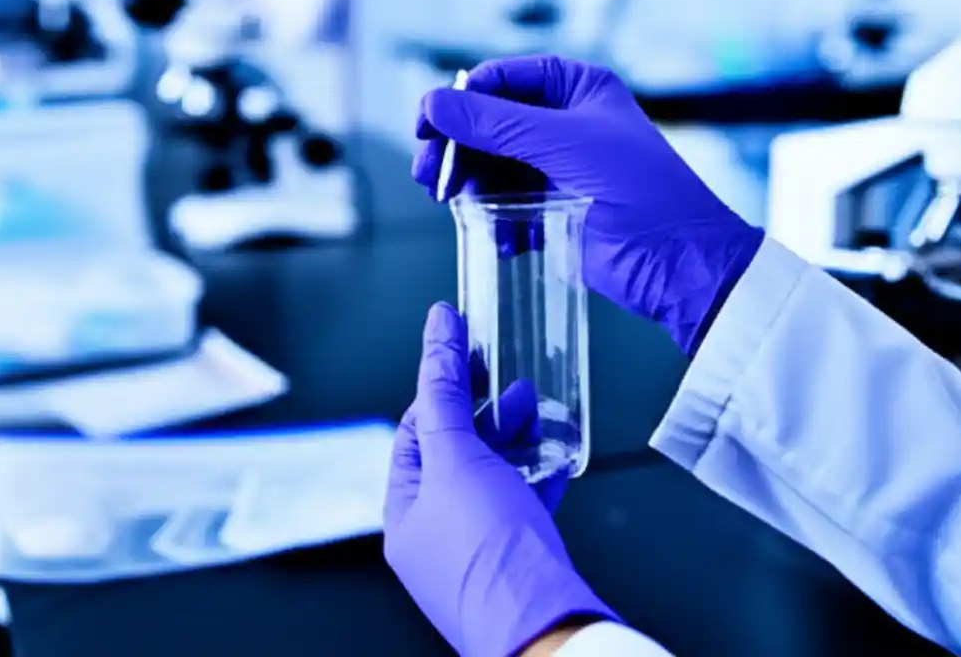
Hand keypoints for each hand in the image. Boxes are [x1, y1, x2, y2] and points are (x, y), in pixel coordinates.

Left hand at [383, 303, 614, 655]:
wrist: (546, 626)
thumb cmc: (491, 557)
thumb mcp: (458, 457)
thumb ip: (446, 392)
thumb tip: (436, 333)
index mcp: (406, 512)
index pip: (415, 431)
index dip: (441, 385)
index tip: (462, 345)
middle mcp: (436, 534)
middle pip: (456, 453)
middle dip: (486, 412)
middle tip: (510, 380)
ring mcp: (479, 551)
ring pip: (494, 479)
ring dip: (515, 439)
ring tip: (537, 412)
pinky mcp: (520, 561)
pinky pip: (524, 508)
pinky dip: (537, 476)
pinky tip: (555, 458)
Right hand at [413, 55, 763, 353]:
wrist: (677, 265)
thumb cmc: (642, 194)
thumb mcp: (563, 144)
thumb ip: (494, 123)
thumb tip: (435, 104)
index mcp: (576, 88)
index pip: (500, 80)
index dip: (460, 101)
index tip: (428, 128)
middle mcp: (565, 122)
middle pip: (487, 125)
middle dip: (458, 152)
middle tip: (431, 177)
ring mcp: (557, 166)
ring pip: (491, 167)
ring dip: (472, 189)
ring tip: (460, 209)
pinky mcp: (553, 208)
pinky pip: (505, 204)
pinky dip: (495, 220)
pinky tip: (503, 238)